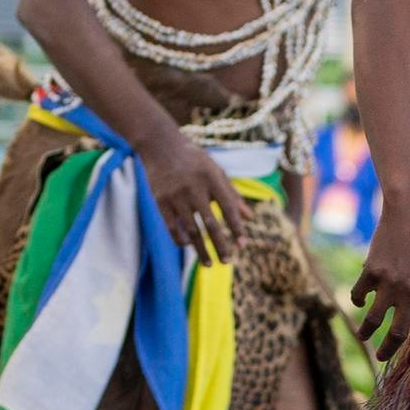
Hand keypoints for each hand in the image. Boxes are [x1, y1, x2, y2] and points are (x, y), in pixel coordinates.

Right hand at [138, 131, 250, 266]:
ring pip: (190, 230)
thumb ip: (232, 195)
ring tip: (209, 264)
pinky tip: (188, 247)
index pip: (228, 208)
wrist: (160, 145)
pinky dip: (180, 239)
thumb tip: (250, 218)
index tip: (243, 244)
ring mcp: (175, 196)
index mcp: (212, 178)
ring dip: (201, 250)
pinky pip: (171, 226)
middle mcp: (194, 188)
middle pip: (210, 223)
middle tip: (228, 261)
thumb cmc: (194, 160)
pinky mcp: (159, 201)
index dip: (236, 227)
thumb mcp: (216, 172)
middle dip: (220, 244)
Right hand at [350, 196, 409, 365]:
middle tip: (381, 356)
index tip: (409, 363)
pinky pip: (359, 296)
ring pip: (374, 321)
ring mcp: (391, 283)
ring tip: (363, 335)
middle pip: (398, 333)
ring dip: (366, 332)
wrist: (409, 216)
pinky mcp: (372, 272)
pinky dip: (358, 301)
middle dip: (388, 350)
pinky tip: (360, 301)